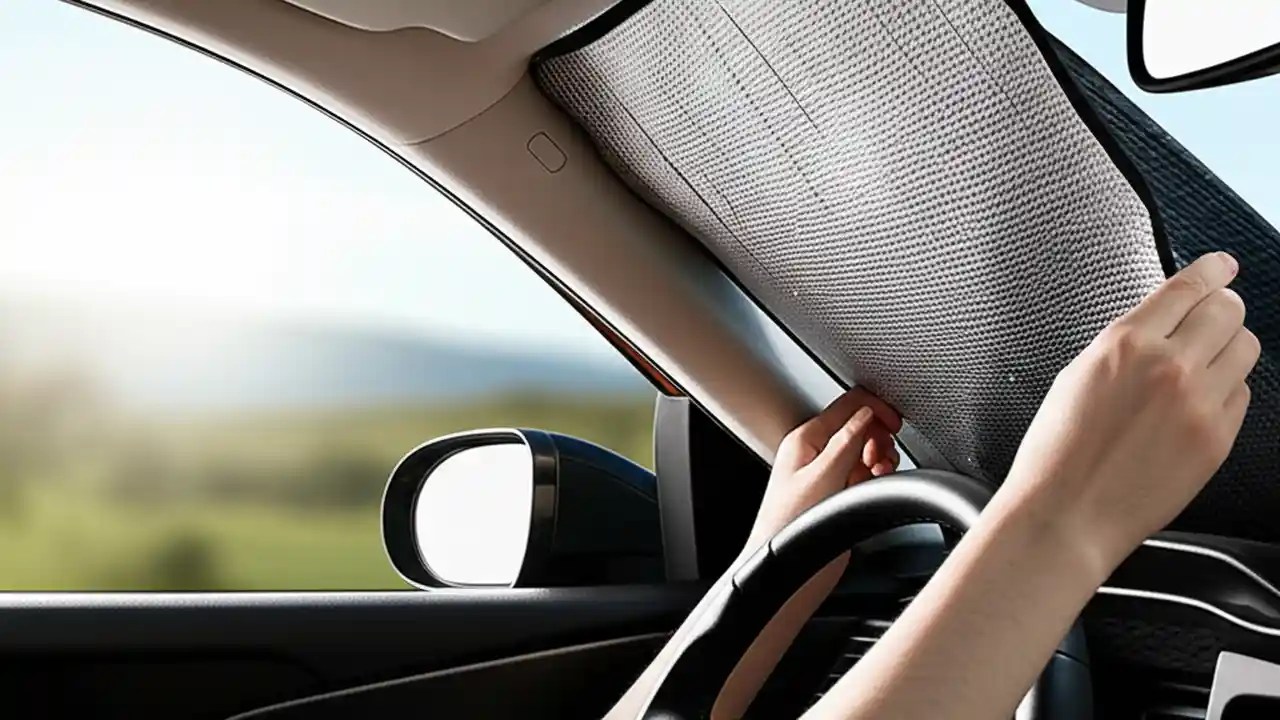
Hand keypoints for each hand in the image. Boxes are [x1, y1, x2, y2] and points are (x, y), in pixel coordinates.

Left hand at [748, 388, 902, 547]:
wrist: (785, 570)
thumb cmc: (787, 527)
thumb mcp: (823, 477)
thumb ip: (847, 442)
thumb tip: (866, 413)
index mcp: (806, 440)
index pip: (847, 405)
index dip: (875, 408)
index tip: (894, 423)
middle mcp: (815, 453)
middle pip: (860, 426)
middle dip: (879, 437)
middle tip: (882, 456)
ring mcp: (828, 472)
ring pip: (865, 450)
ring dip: (880, 456)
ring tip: (880, 470)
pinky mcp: (838, 492)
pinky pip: (865, 472)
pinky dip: (876, 474)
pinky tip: (876, 482)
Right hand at [1000, 252, 1258, 573]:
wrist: (1066, 514)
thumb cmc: (1057, 452)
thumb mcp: (1077, 377)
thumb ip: (1125, 345)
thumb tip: (1160, 325)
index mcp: (1125, 344)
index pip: (1188, 286)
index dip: (1213, 269)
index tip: (1222, 265)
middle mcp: (1169, 366)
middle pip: (1229, 309)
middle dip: (1223, 307)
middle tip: (1214, 314)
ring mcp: (1199, 403)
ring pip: (1246, 347)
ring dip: (1229, 347)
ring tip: (1206, 362)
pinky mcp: (1217, 438)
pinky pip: (1242, 394)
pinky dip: (1227, 390)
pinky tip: (1197, 403)